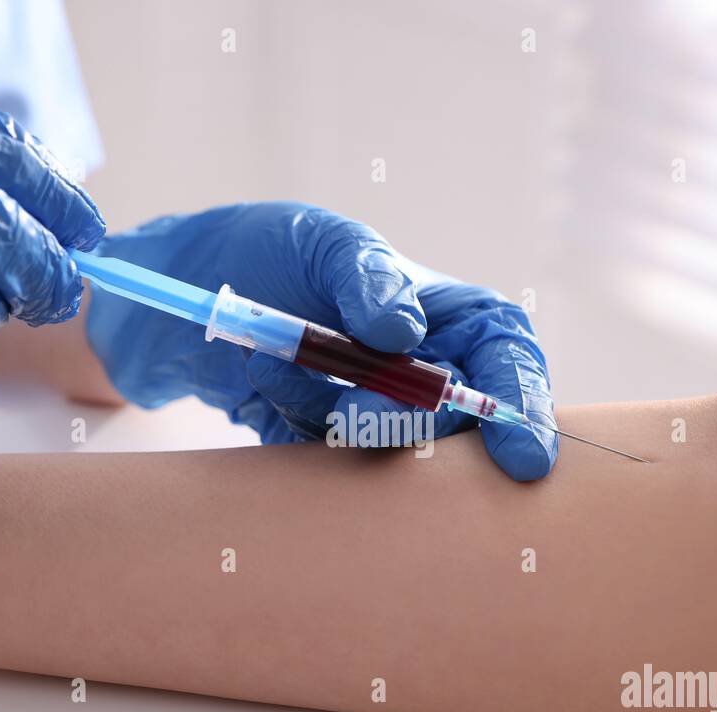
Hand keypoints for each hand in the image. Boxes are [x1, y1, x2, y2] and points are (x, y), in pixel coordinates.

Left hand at [85, 203, 556, 479]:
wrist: (193, 293)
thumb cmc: (274, 250)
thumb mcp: (324, 242)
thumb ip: (366, 277)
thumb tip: (403, 332)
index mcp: (446, 313)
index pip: (505, 357)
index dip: (524, 404)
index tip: (522, 455)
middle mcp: (423, 368)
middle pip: (458, 418)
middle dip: (416, 424)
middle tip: (357, 411)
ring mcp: (377, 409)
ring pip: (395, 449)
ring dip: (346, 422)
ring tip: (293, 376)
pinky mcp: (329, 443)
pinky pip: (336, 464)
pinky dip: (304, 431)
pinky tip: (271, 385)